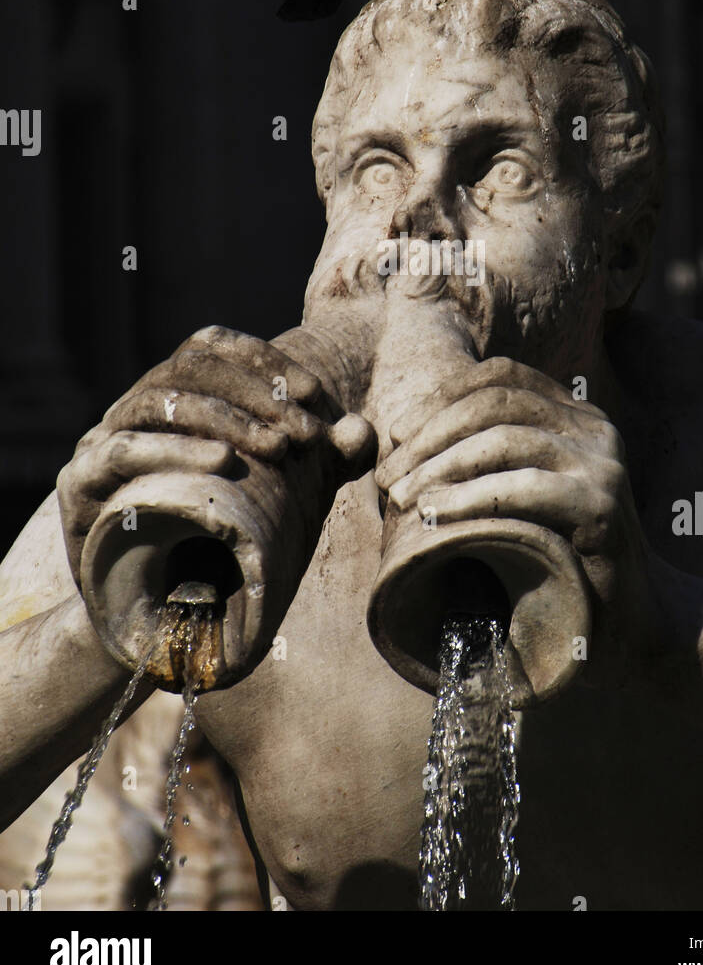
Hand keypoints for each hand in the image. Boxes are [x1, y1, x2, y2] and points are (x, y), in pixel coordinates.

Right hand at [58, 324, 373, 574]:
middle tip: (305, 434)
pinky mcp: (79, 484)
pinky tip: (222, 462)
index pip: (212, 347)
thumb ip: (323, 462)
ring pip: (156, 401)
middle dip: (254, 394)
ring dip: (222, 418)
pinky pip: (121, 451)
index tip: (315, 395)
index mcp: (172, 396)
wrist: (151, 617)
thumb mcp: (284, 494)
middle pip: (188, 368)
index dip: (263, 359)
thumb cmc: (219, 540)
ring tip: (275, 448)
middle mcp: (131, 408)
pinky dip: (174, 449)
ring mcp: (99, 441)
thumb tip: (362, 431)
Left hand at [375, 356, 661, 686]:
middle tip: (386, 479)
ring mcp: (603, 464)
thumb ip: (483, 463)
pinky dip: (471, 497)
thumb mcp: (518, 502)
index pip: (500, 378)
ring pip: (507, 439)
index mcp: (574, 418)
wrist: (633, 629)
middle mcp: (594, 429)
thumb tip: (402, 438)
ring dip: (441, 466)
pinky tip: (435, 515)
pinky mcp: (603, 506)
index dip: (442, 397)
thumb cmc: (560, 567)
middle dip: (431, 436)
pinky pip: (526, 488)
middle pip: (496, 403)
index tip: (396, 434)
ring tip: (401, 500)